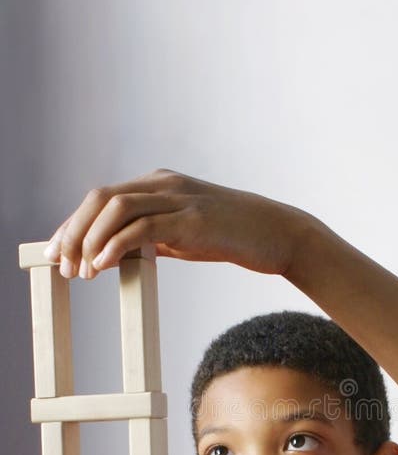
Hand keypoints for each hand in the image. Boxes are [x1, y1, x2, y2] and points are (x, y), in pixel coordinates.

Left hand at [44, 169, 309, 279]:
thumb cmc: (236, 237)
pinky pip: (141, 227)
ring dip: (89, 239)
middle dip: (73, 230)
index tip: (59, 252)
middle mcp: (164, 184)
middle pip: (100, 198)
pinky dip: (115, 246)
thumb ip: (154, 239)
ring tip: (80, 271)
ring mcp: (179, 198)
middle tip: (61, 263)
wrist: (280, 235)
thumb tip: (118, 255)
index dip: (74, 224)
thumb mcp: (186, 237)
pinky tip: (103, 267)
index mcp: (160, 185)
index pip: (103, 198)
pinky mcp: (192, 219)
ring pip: (114, 207)